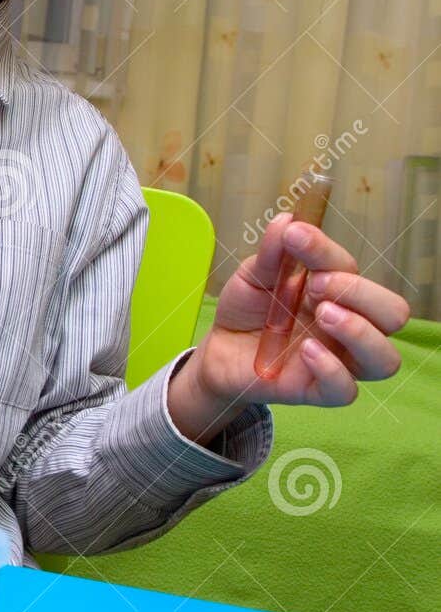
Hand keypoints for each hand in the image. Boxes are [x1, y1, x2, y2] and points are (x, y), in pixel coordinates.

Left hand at [168, 212, 410, 442]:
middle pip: (393, 314)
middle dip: (361, 292)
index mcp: (338, 291)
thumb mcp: (254, 274)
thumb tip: (288, 220)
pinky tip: (305, 350)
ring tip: (322, 315)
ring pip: (385, 359)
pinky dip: (331, 368)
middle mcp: (348, 325)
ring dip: (360, 332)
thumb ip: (273, 252)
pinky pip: (346, 390)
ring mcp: (338, 360)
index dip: (327, 251)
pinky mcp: (316, 390)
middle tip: (316, 286)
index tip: (296, 238)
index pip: (354, 269)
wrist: (219, 349)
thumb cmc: (247, 309)